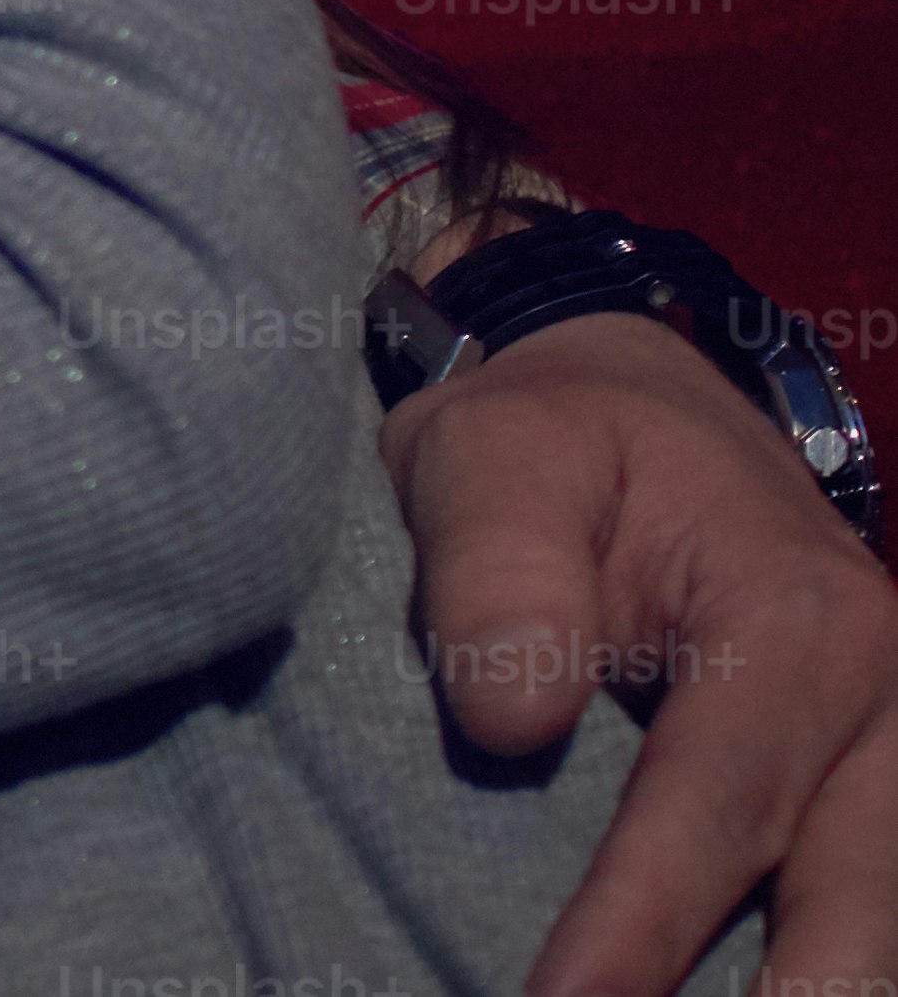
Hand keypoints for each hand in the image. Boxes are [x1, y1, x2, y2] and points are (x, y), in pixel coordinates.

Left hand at [387, 303, 895, 996]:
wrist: (640, 415)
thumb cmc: (557, 441)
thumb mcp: (495, 453)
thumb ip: (497, 568)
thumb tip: (511, 718)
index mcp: (802, 622)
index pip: (720, 802)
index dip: (645, 921)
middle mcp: (888, 709)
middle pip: (856, 907)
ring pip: (880, 927)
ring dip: (811, 992)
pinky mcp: (876, 807)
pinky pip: (861, 909)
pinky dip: (809, 973)